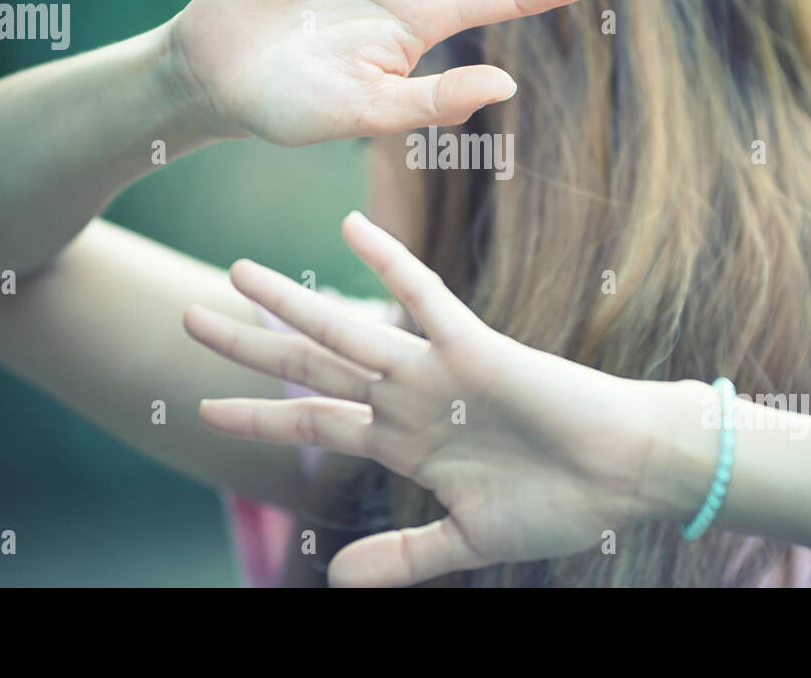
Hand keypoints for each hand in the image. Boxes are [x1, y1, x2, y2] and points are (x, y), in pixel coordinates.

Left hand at [185, 212, 702, 586]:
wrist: (623, 474)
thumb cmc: (557, 504)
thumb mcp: (466, 542)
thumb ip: (403, 556)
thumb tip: (334, 583)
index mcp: (403, 443)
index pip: (312, 424)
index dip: (257, 418)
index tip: (202, 410)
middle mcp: (408, 399)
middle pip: (311, 368)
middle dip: (249, 347)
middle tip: (187, 318)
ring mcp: (436, 371)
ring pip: (348, 331)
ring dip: (291, 304)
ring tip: (237, 273)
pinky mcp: (474, 349)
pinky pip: (425, 297)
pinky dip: (390, 261)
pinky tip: (352, 227)